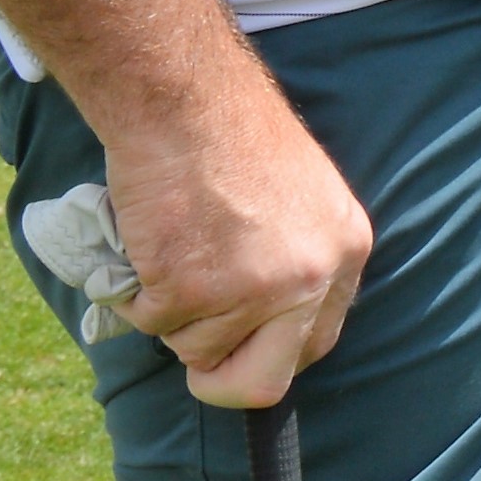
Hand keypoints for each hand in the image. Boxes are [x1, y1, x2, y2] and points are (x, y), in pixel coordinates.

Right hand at [92, 69, 376, 408]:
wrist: (185, 99)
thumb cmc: (229, 133)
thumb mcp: (297, 196)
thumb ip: (292, 255)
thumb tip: (260, 322)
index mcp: (344, 250)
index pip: (318, 340)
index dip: (271, 352)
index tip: (240, 346)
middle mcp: (309, 278)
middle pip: (266, 381)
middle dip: (223, 378)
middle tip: (194, 352)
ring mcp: (253, 289)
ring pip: (194, 346)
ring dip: (170, 309)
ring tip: (169, 244)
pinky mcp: (193, 289)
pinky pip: (151, 322)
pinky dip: (135, 293)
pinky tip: (146, 239)